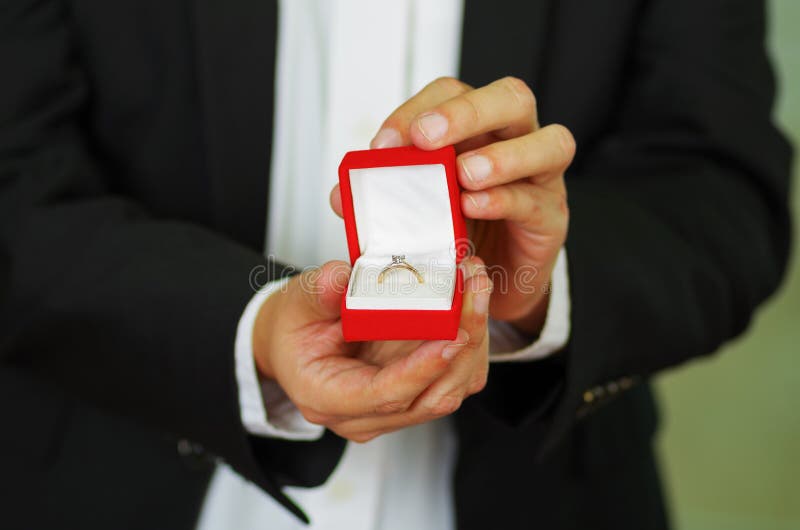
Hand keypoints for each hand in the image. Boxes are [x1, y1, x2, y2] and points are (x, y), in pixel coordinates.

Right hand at [252, 257, 490, 442]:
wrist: (296, 342)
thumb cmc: (296, 326)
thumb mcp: (297, 302)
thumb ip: (319, 292)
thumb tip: (341, 276)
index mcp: (328, 398)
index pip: (385, 396)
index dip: (422, 370)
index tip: (452, 336)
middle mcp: (364, 416)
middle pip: (429, 397)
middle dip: (462, 346)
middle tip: (475, 291)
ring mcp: (392, 411)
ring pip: (450, 389)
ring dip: (473, 340)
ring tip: (478, 286)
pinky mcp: (415, 395)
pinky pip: (454, 377)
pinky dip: (469, 342)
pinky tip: (472, 302)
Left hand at [331, 77, 572, 333]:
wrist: (491, 280)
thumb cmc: (457, 232)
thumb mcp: (414, 211)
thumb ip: (383, 197)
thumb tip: (341, 195)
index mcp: (477, 128)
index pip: (452, 94)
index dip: (417, 109)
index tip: (383, 145)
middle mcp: (515, 141)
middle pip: (511, 99)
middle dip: (466, 113)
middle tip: (425, 138)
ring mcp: (541, 178)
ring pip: (549, 143)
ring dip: (502, 156)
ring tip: (463, 175)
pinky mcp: (551, 218)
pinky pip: (536, 200)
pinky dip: (505, 200)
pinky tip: (474, 207)